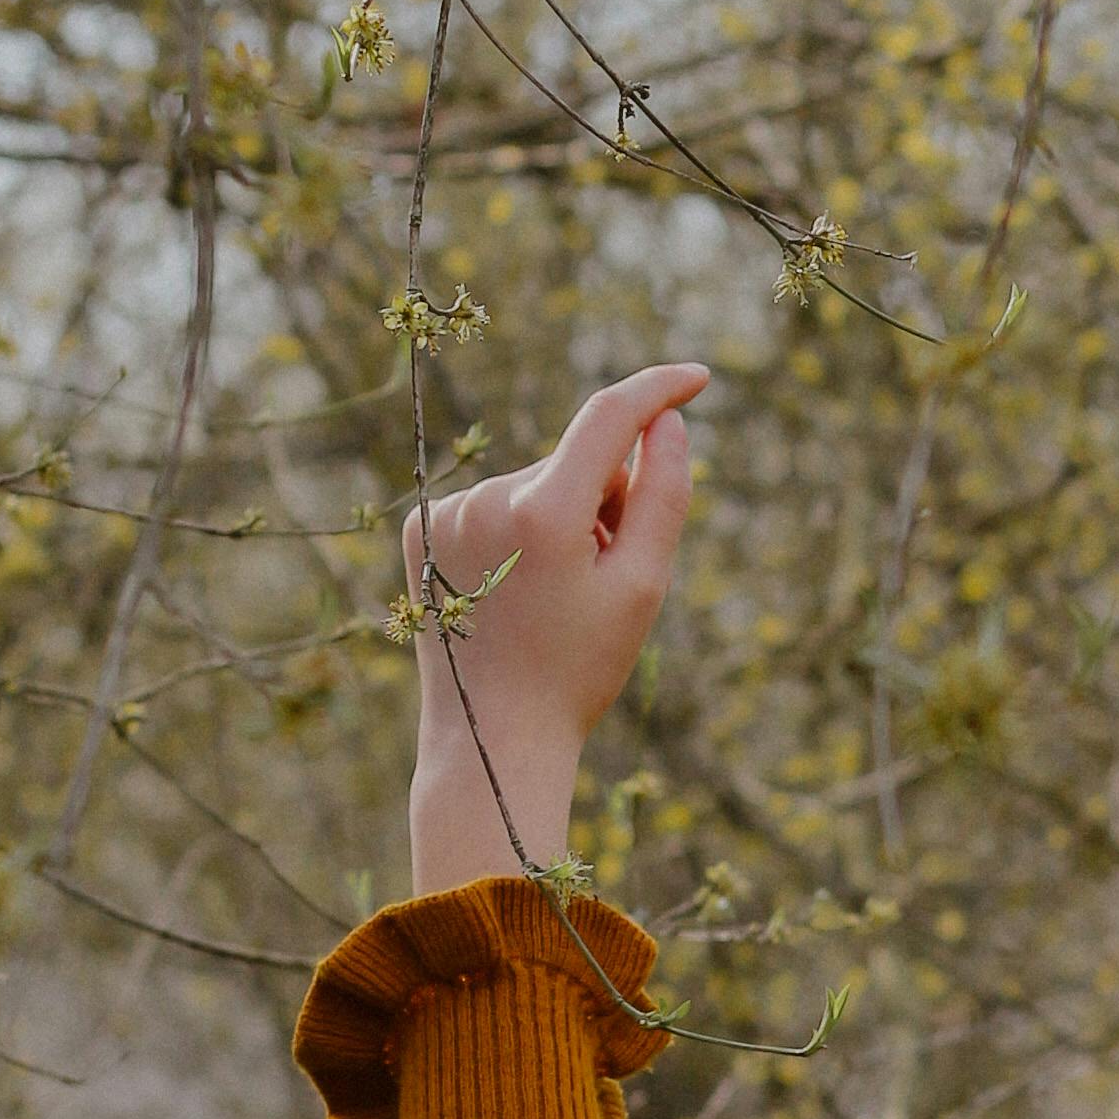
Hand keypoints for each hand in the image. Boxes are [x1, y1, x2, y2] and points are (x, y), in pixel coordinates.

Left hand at [404, 364, 706, 894]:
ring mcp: (446, 511)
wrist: (491, 740)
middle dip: (607, 500)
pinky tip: (514, 591)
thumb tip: (666, 422)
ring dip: (562, 521)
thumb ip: (662, 493)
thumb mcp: (642, 586)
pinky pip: (495, 505)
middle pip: (577, 462)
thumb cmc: (578, 669)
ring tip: (553, 599)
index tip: (696, 379)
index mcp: (544, 512)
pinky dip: (519, 533)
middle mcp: (487, 498)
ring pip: (537, 484)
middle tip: (605, 580)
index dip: (657, 390)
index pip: (609, 416)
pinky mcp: (422, 528)